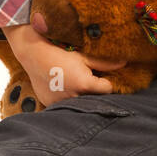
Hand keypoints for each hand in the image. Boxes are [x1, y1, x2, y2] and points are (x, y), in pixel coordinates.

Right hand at [3, 24, 127, 107]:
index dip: (107, 82)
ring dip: (81, 96)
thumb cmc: (60, 51)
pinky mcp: (49, 103)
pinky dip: (66, 98)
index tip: (104, 76)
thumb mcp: (84, 56)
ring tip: (76, 83)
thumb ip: (105, 63)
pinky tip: (62, 86)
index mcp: (84, 84)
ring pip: (79, 103)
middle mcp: (73, 97)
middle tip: (90, 79)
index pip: (108, 89)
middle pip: (94, 99)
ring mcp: (60, 102)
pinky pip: (63, 104)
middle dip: (96, 92)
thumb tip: (125, 63)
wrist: (32, 53)